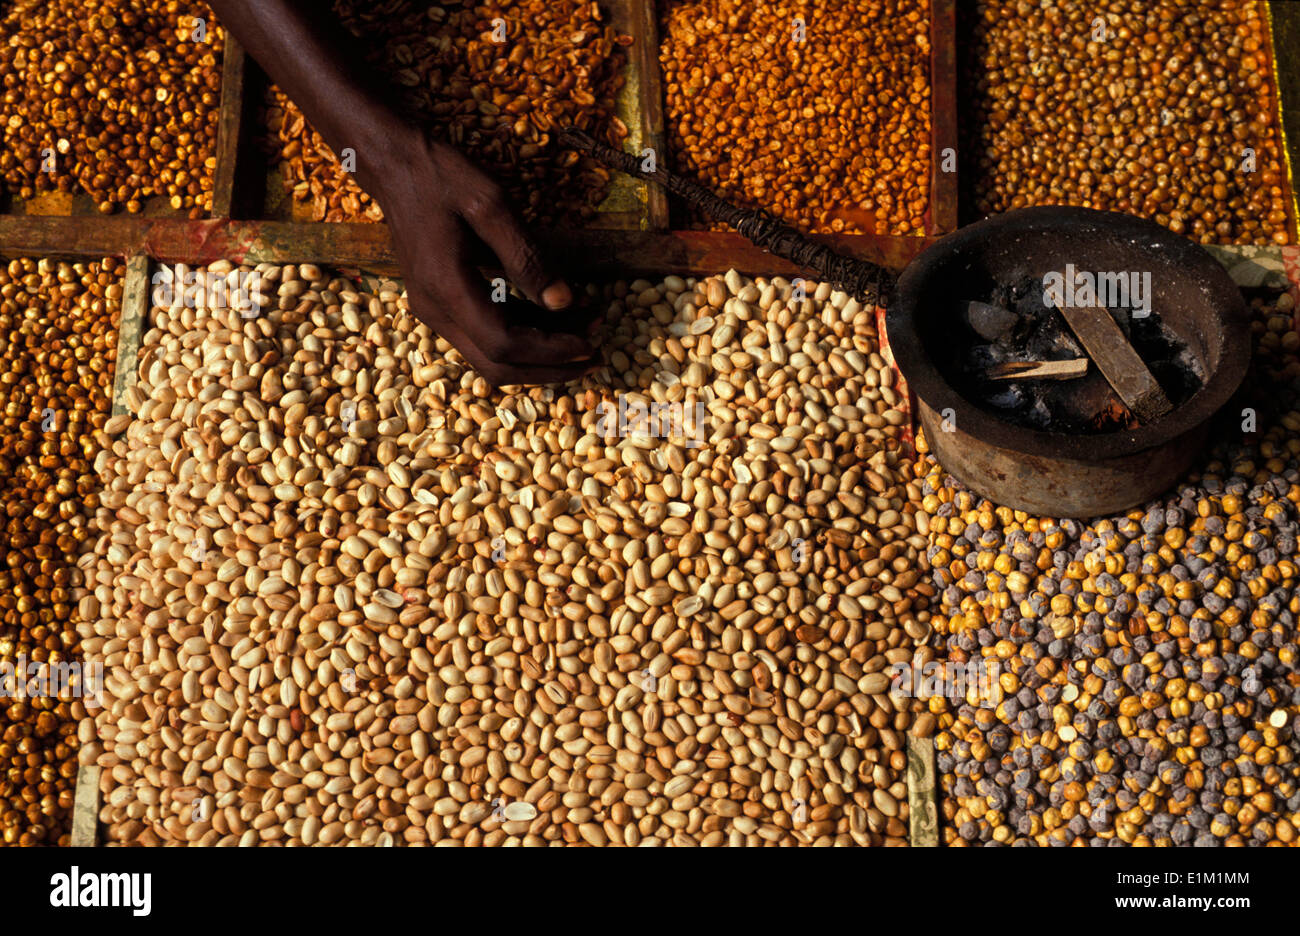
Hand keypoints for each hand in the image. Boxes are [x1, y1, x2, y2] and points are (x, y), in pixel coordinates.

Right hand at [373, 129, 597, 385]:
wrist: (393, 164)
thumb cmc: (441, 176)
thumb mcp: (491, 204)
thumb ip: (527, 256)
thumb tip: (564, 302)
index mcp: (446, 287)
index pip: (504, 344)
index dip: (550, 352)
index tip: (589, 345)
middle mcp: (435, 310)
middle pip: (497, 367)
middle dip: (549, 368)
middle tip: (595, 357)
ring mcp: (434, 311)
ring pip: (491, 356)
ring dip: (539, 354)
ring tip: (586, 329)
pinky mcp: (441, 303)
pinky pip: (484, 336)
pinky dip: (522, 334)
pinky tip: (555, 316)